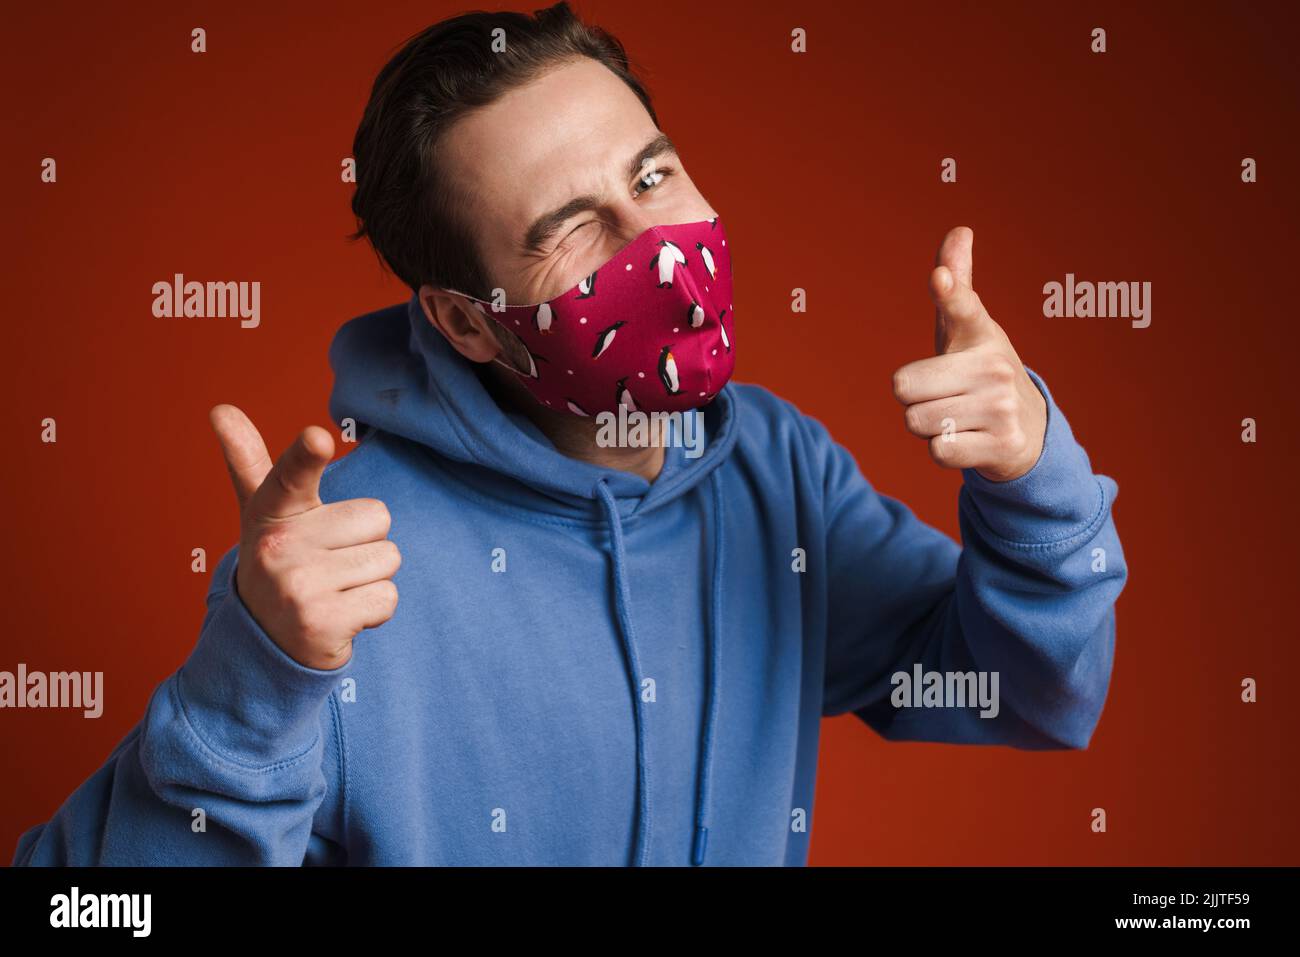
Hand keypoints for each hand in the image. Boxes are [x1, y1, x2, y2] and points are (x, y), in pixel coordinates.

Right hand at [210, 405, 399, 668]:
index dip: (306, 456)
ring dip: (371, 580)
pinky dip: (374, 612)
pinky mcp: (321, 623)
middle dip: (365, 544)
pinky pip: (387, 598)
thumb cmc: (278, 562)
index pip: (293, 476)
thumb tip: (220, 408)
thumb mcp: (263, 512)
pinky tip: (341, 617)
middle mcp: (279, 546)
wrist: (264, 642)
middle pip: (378, 518)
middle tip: (328, 565)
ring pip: (388, 560)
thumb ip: (248, 460)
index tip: (317, 438)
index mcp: (272, 511)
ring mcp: (298, 586)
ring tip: (333, 591)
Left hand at [891, 226, 1046, 481]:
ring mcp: (1001, 407)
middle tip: (941, 394)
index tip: (941, 279)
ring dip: (927, 425)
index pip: (961, 306)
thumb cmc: (980, 371)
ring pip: (917, 421)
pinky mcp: (1002, 445)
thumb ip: (957, 284)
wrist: (1029, 431)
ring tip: (956, 416)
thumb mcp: (967, 329)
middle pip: (903, 386)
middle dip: (911, 397)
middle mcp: (994, 366)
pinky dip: (944, 450)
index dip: (949, 292)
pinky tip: (968, 440)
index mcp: (980, 332)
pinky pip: (937, 451)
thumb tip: (960, 229)